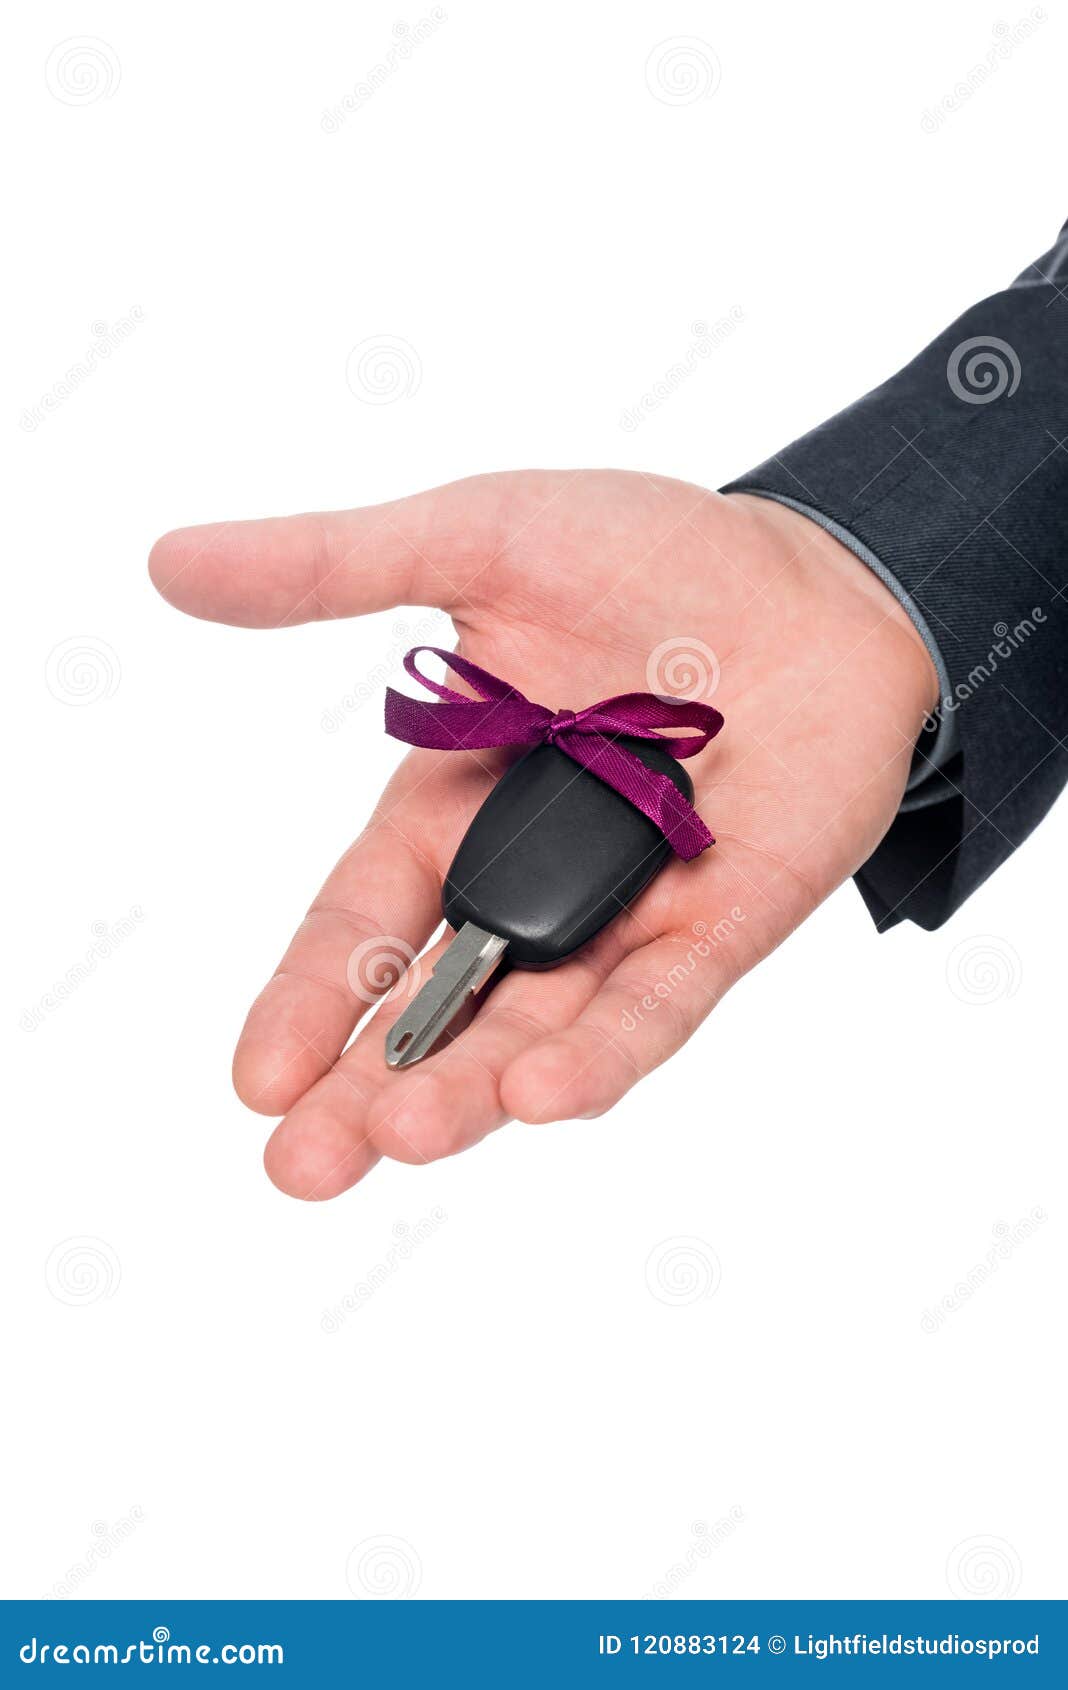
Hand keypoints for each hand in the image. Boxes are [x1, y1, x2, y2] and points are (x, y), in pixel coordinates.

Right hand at [149, 471, 936, 1198]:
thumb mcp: (476, 541)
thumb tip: (174, 562)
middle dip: (365, 1088)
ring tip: (399, 1138)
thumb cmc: (652, 552)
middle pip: (434, 1002)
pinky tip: (539, 1091)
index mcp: (456, 801)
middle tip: (299, 1166)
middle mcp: (534, 876)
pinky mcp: (725, 924)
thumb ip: (332, 569)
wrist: (820, 569)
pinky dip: (602, 1048)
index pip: (362, 919)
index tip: (252, 1081)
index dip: (307, 997)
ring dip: (467, 1087)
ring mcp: (630, 911)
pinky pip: (659, 1001)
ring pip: (537, 1024)